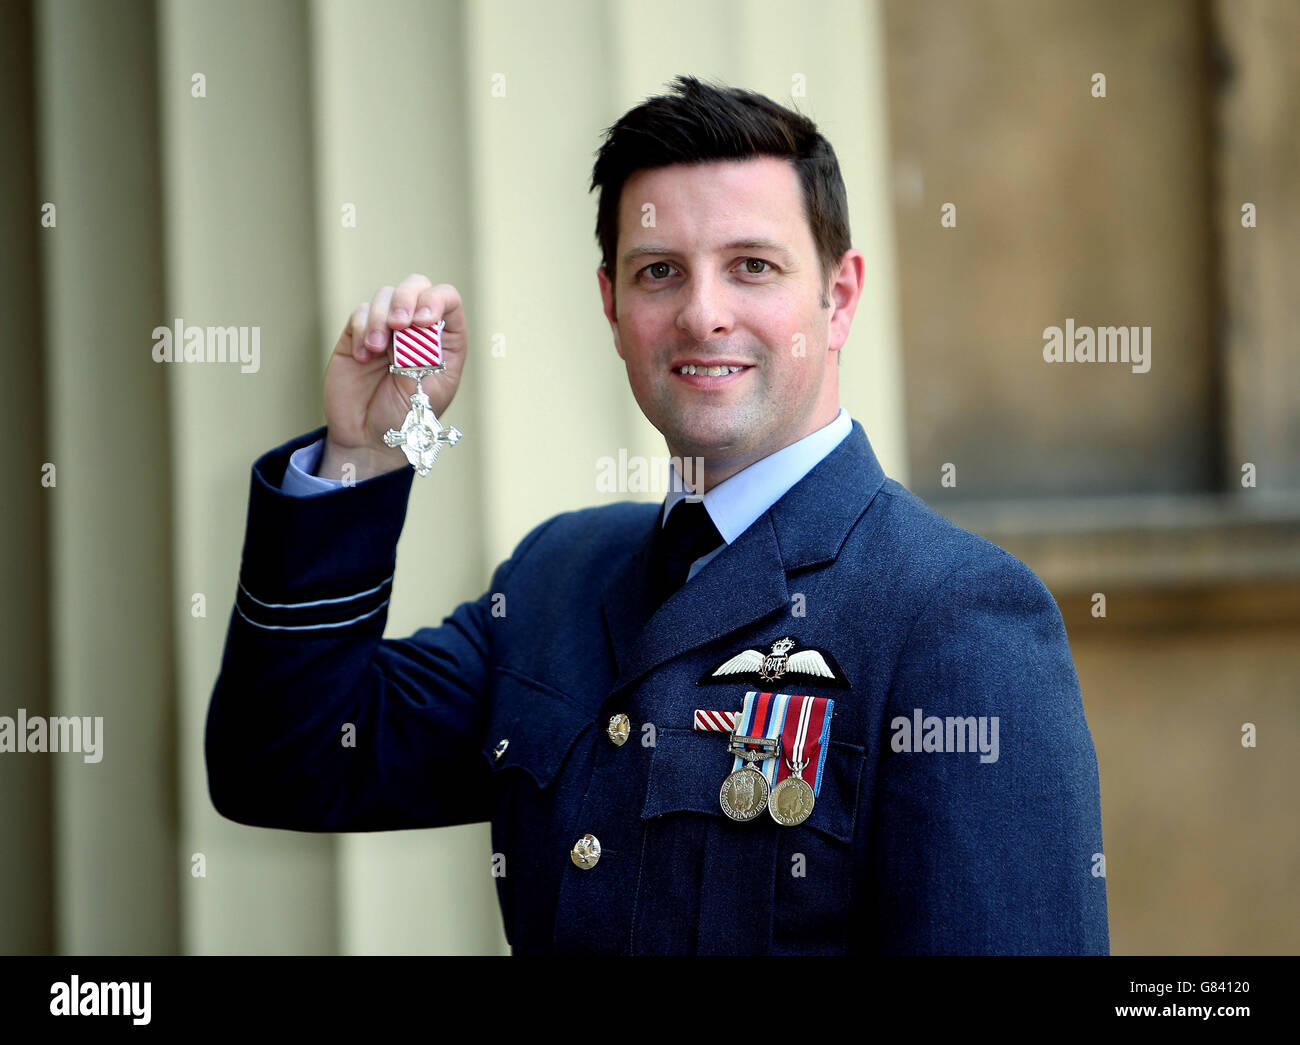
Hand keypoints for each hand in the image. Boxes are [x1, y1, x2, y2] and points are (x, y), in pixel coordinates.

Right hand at [320, 275, 466, 480]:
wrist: (368, 438)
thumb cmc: (406, 418)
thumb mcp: (426, 390)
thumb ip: (422, 355)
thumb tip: (411, 324)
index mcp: (445, 341)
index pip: (447, 300)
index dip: (436, 301)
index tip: (422, 321)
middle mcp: (418, 330)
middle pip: (417, 286)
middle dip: (407, 299)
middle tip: (399, 326)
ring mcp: (388, 330)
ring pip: (386, 296)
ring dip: (382, 318)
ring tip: (377, 350)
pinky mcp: (359, 335)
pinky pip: (361, 314)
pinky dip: (362, 330)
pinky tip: (363, 357)